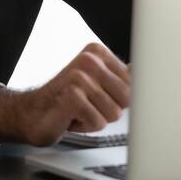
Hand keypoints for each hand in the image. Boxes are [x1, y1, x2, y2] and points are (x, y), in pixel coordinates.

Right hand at [0, 42, 129, 145]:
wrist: (30, 114)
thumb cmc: (66, 101)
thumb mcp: (97, 83)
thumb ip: (122, 77)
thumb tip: (150, 70)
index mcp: (97, 53)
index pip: (134, 83)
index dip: (119, 99)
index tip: (102, 97)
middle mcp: (89, 60)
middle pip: (127, 99)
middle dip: (109, 109)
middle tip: (87, 105)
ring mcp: (79, 76)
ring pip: (114, 113)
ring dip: (96, 119)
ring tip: (78, 111)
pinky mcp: (72, 95)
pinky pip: (98, 122)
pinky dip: (85, 126)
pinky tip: (70, 117)